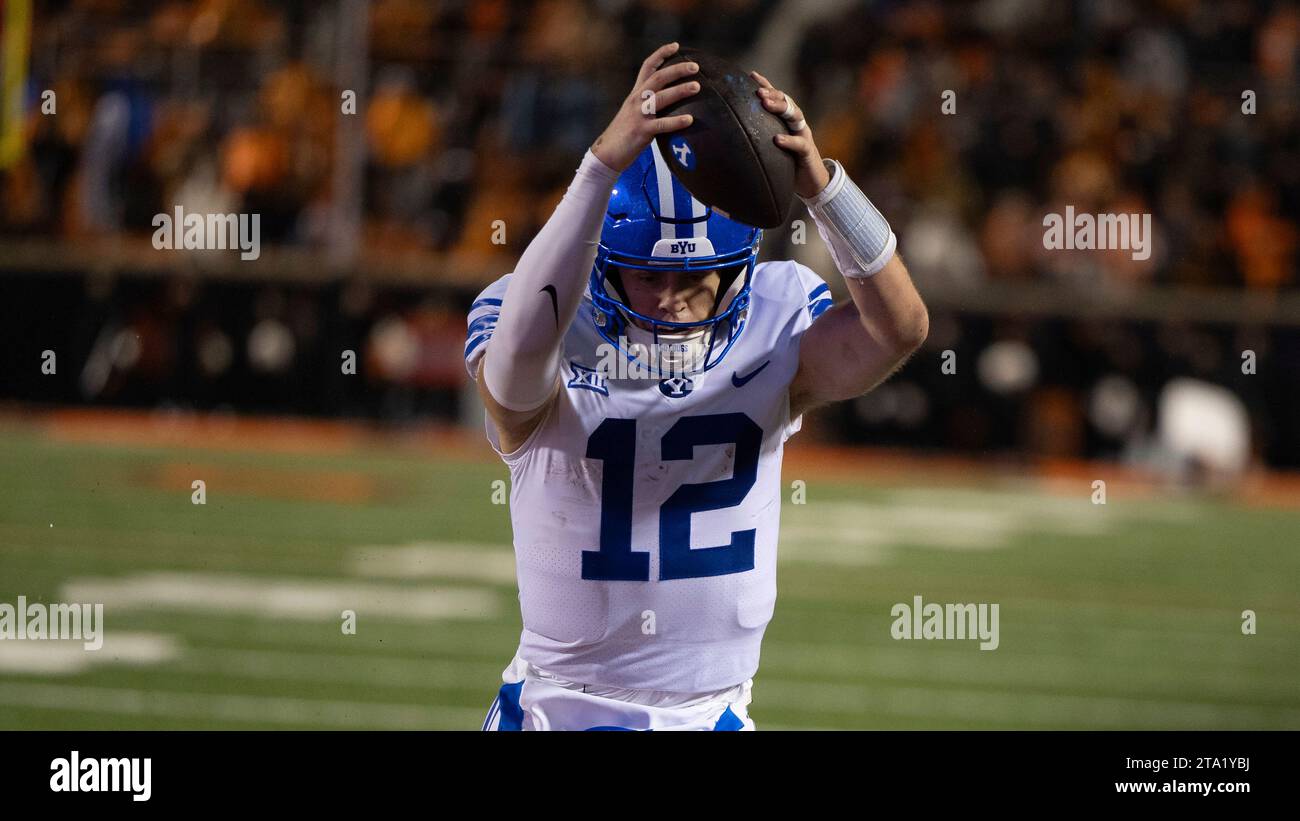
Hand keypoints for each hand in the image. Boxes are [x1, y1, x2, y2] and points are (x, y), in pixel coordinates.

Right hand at [591, 42, 701, 172]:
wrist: (606, 154)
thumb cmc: (624, 135)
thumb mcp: (635, 113)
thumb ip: (649, 104)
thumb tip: (671, 101)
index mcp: (635, 94)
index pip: (647, 67)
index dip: (661, 54)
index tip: (675, 46)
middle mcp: (636, 100)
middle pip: (658, 78)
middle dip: (677, 69)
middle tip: (695, 66)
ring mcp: (638, 115)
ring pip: (660, 98)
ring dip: (680, 90)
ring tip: (697, 86)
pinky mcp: (641, 131)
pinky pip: (661, 124)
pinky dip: (676, 122)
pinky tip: (690, 120)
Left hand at [751, 70, 830, 198]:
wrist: (810, 183)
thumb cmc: (788, 165)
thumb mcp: (770, 148)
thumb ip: (757, 138)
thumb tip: (730, 133)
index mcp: (786, 121)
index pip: (777, 98)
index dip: (766, 85)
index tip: (751, 75)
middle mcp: (796, 124)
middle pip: (786, 101)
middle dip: (772, 93)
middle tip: (758, 91)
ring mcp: (803, 135)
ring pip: (794, 115)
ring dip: (780, 107)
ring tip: (765, 104)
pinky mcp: (807, 152)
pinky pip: (799, 143)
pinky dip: (789, 140)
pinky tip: (777, 139)